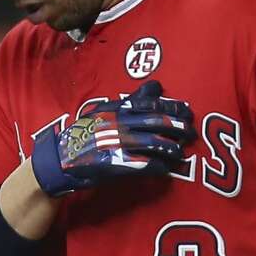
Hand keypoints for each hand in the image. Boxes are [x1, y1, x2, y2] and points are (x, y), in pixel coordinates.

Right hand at [31, 80, 194, 197]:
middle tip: (192, 133)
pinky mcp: (117, 165)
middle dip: (178, 128)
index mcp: (118, 109)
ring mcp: (118, 144)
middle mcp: (119, 124)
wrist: (63, 158)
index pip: (151, 104)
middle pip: (157, 123)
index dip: (173, 108)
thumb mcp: (107, 110)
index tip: (188, 111)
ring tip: (182, 154)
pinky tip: (168, 169)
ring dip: (172, 149)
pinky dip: (159, 167)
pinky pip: (144, 165)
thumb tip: (157, 85)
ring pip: (154, 143)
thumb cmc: (88, 133)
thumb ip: (133, 100)